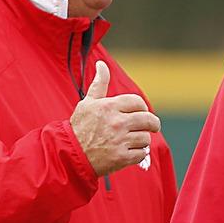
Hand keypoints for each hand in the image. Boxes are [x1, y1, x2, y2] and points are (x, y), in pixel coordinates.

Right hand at [70, 61, 161, 176]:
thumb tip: (102, 64)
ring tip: (133, 141)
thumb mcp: (87, 103)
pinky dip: (138, 154)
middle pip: (148, 119)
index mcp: (109, 107)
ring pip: (146, 138)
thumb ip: (99, 84)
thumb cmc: (79, 127)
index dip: (142, 107)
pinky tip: (129, 152)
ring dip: (142, 140)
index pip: (138, 102)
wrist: (70, 154)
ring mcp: (119, 140)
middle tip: (153, 127)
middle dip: (153, 124)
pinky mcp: (121, 157)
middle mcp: (116, 122)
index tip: (142, 112)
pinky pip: (142, 154)